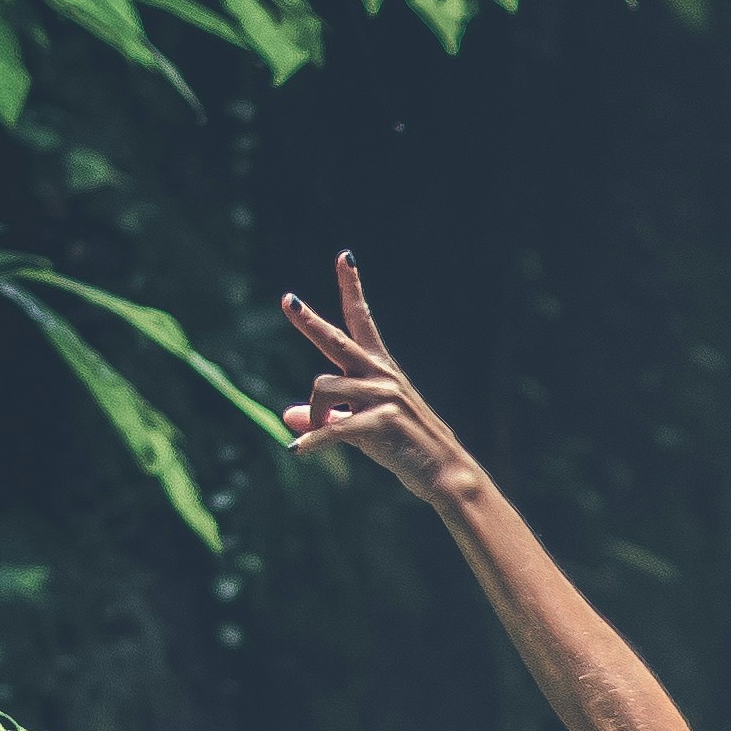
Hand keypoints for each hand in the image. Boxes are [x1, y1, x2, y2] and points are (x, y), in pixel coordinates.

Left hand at [276, 252, 484, 511]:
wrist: (444, 473)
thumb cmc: (405, 448)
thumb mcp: (360, 428)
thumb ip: (325, 418)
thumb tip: (286, 417)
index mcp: (380, 370)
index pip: (363, 320)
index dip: (352, 288)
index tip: (344, 257)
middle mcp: (381, 376)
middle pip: (336, 341)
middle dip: (309, 322)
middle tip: (289, 301)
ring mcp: (382, 397)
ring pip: (323, 388)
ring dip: (312, 415)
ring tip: (309, 437)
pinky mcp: (380, 423)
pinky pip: (332, 428)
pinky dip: (312, 441)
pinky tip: (296, 452)